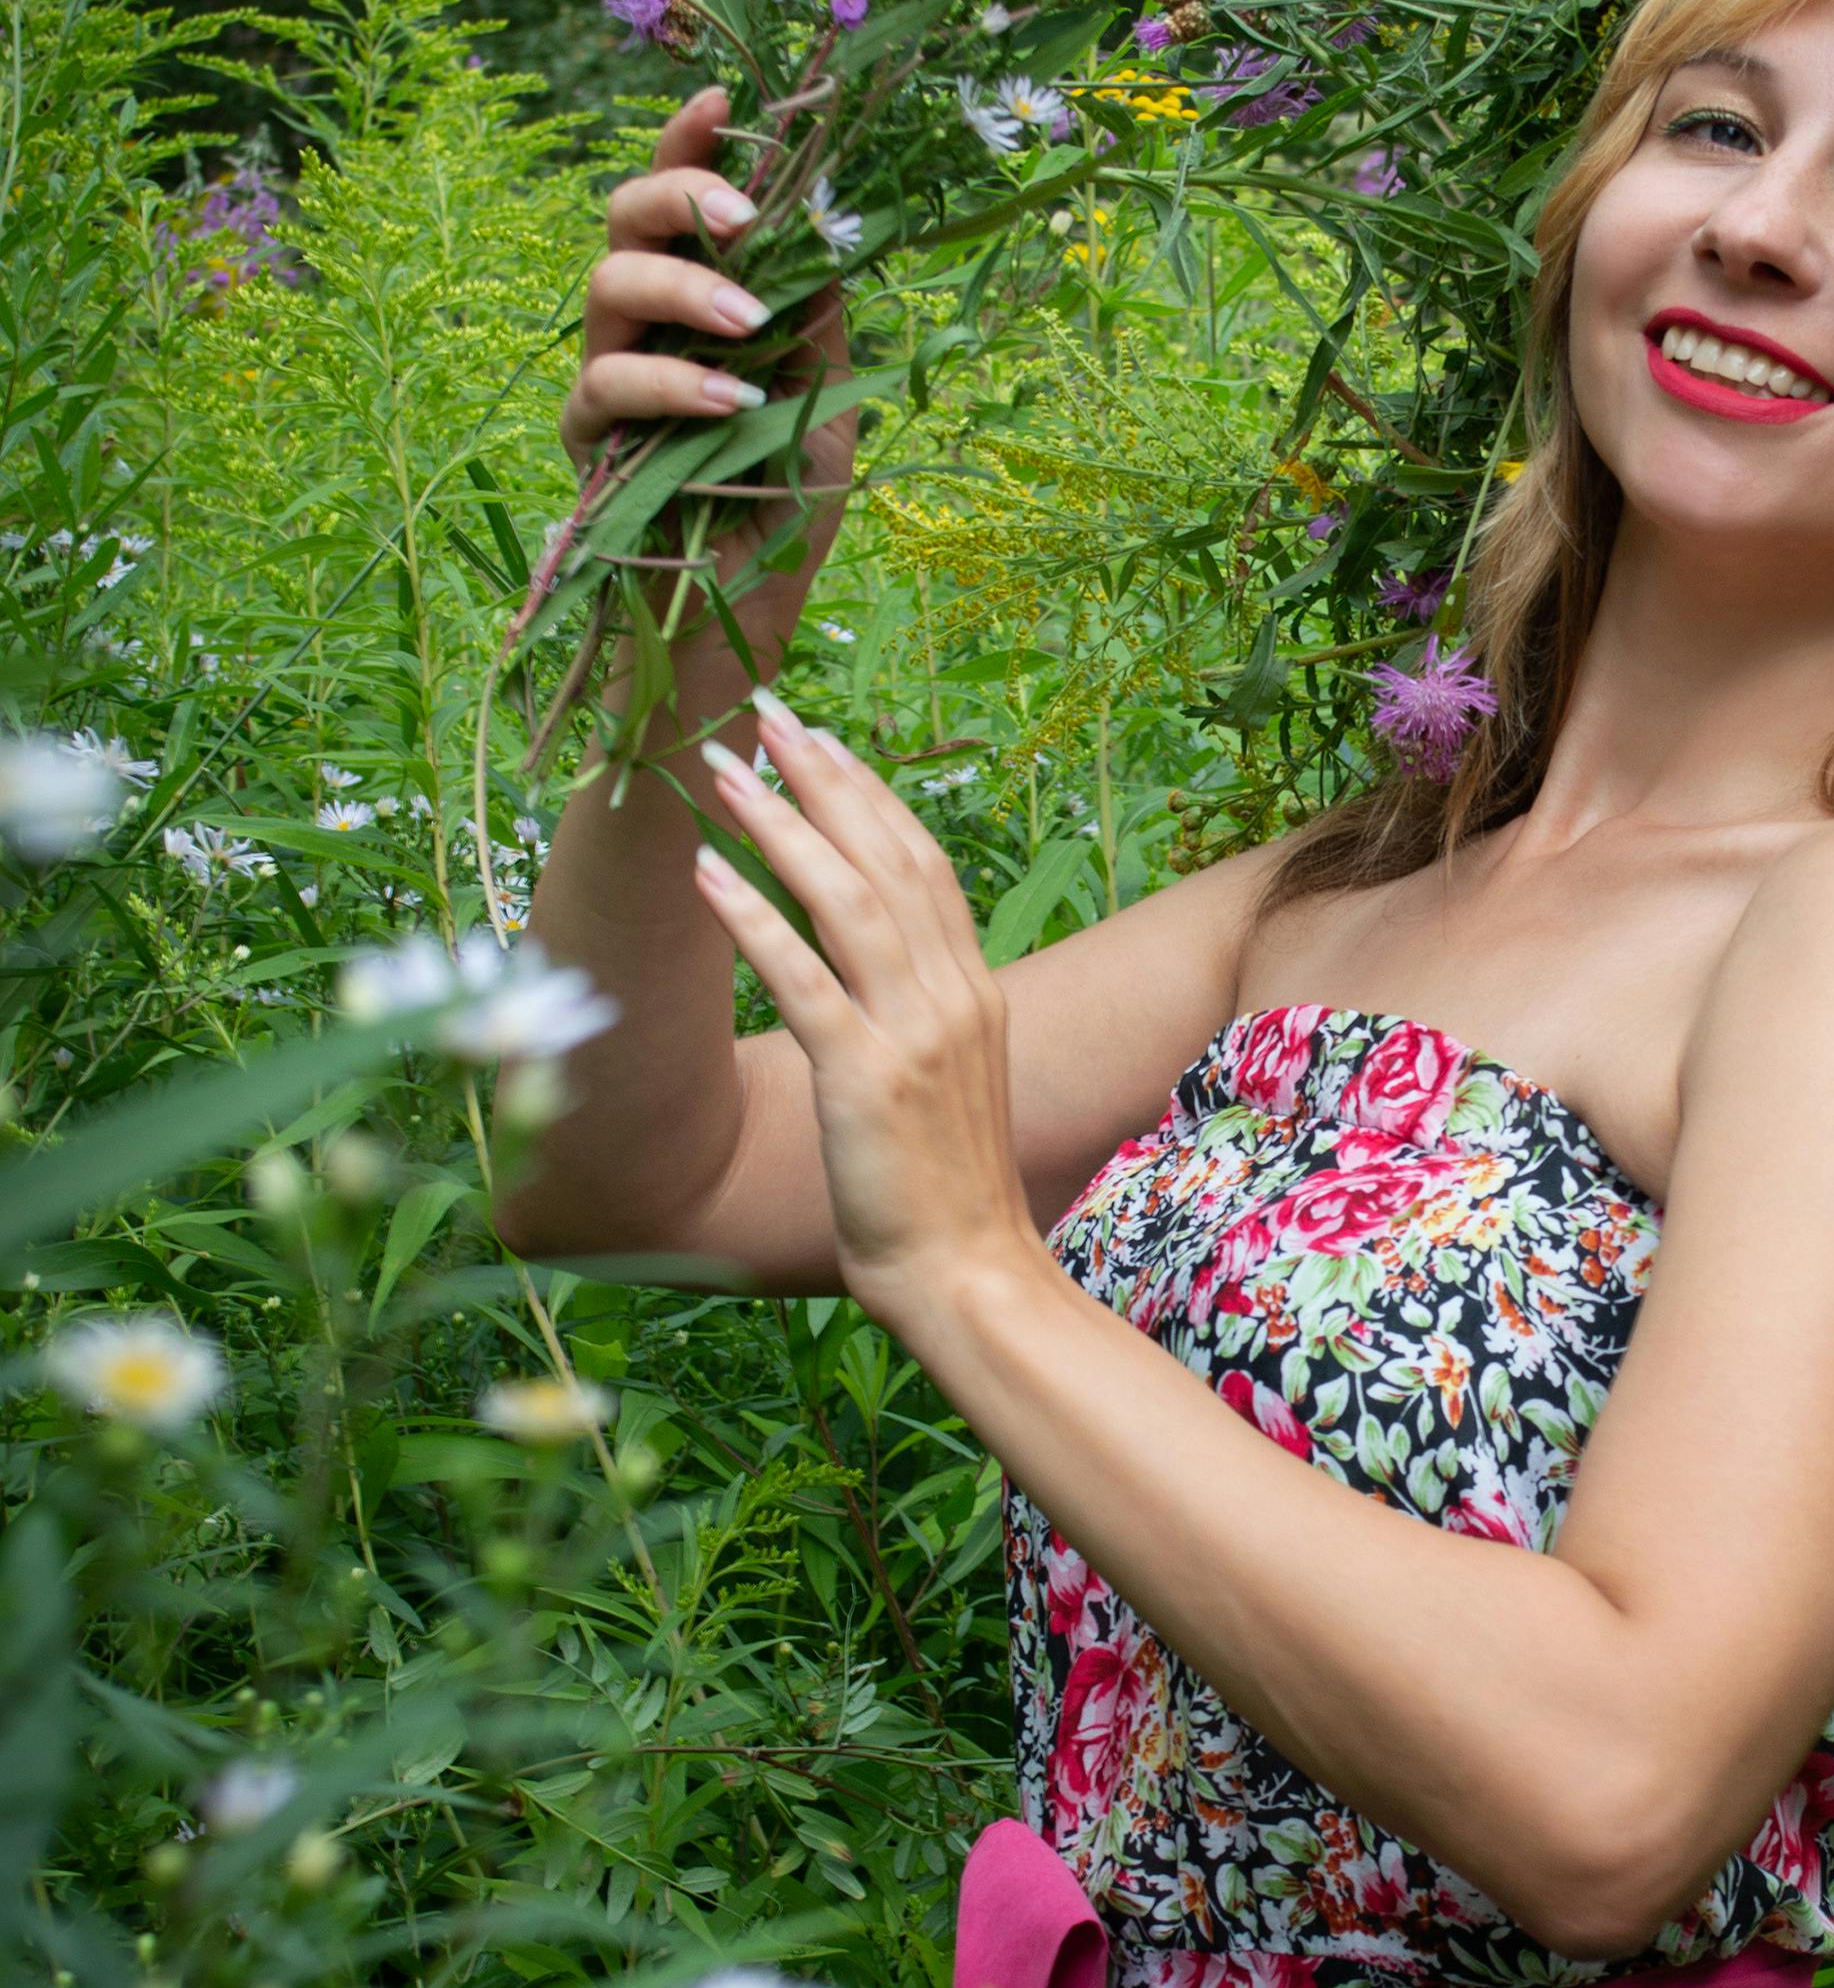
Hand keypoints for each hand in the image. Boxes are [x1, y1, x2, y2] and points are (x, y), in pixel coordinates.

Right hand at [567, 85, 857, 689]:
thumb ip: (820, 327)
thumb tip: (827, 233)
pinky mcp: (586, 448)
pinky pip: (607, 389)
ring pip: (604, 288)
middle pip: (622, 221)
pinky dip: (672, 383)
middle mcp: (642, 332)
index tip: (723, 99)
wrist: (738, 629)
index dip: (690, 144)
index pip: (680, 207)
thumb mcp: (825, 411)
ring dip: (682, 289)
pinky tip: (731, 400)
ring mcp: (606, 385)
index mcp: (698, 308)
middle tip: (747, 217)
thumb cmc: (780, 520)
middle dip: (679, 194)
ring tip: (751, 324)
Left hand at [685, 694, 1042, 1323]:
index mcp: (972, 993)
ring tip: (723, 771)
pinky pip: (802, 978)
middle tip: (766, 713)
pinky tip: (707, 871)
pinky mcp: (865, 1078)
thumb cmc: (944, 1194)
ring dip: (781, 826)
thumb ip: (916, 1019)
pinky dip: (753, 917)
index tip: (822, 739)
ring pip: (846, 900)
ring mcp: (913, 1034)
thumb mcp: (944, 1085)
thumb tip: (865, 975)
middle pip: (887, 857)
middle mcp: (951, 997)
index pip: (921, 864)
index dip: (869, 794)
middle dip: (823, 779)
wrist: (969, 1274)